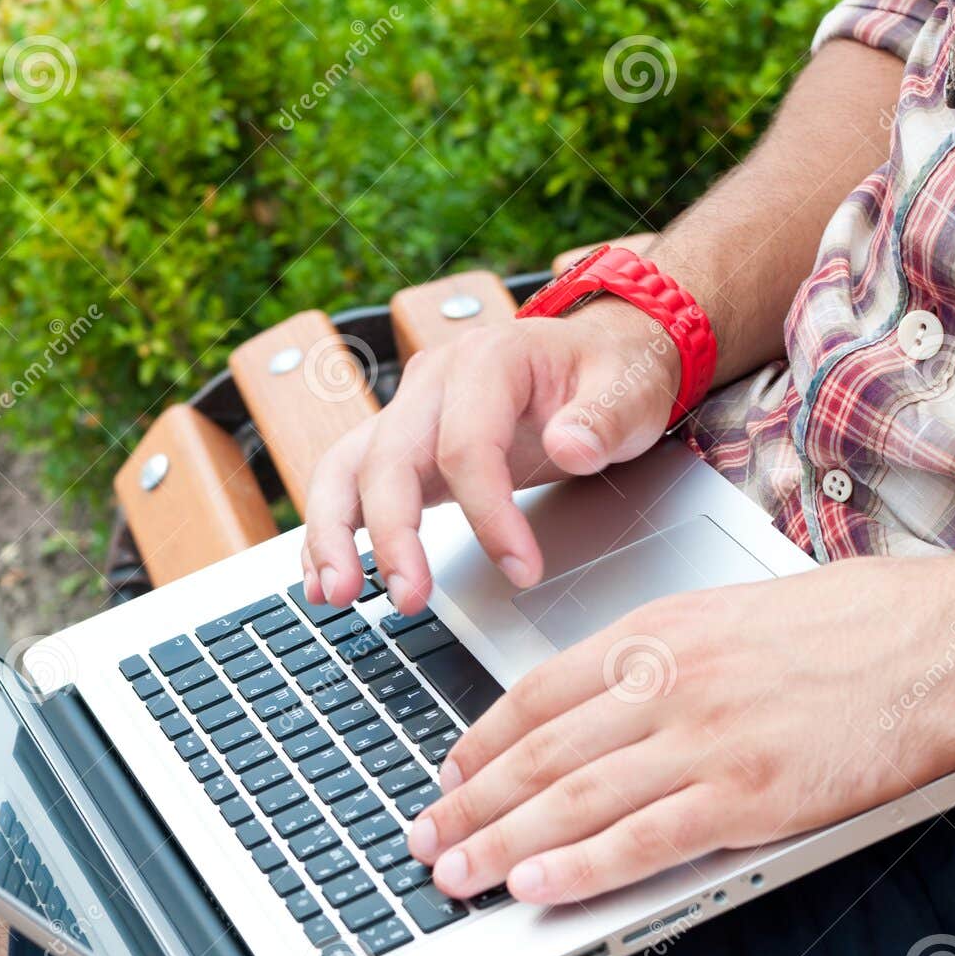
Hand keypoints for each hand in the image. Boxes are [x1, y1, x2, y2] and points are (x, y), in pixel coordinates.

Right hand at [301, 297, 678, 614]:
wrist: (595, 355)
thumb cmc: (610, 374)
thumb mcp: (629, 390)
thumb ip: (604, 418)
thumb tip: (571, 446)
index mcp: (489, 359)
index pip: (467, 444)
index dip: (490, 515)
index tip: (522, 570)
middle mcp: (433, 381)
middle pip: (389, 458)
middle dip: (391, 535)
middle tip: (409, 600)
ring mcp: (409, 413)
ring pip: (346, 468)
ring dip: (332, 534)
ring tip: (335, 596)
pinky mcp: (401, 446)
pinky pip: (347, 486)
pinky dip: (330, 533)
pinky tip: (325, 582)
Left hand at [408, 556, 954, 903]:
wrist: (937, 649)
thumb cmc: (847, 631)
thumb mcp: (728, 617)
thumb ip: (655, 660)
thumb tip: (593, 708)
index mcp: (658, 635)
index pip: (538, 693)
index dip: (483, 742)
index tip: (450, 775)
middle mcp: (667, 684)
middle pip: (538, 751)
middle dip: (470, 803)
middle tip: (424, 838)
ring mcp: (703, 742)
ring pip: (573, 800)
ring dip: (502, 844)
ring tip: (453, 875)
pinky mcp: (745, 797)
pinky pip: (641, 840)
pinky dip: (579, 868)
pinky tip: (533, 888)